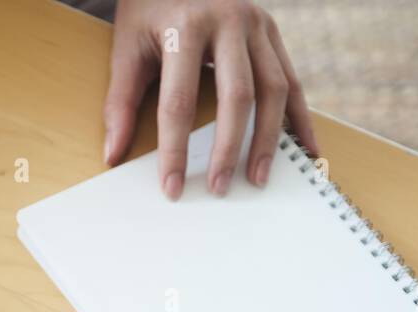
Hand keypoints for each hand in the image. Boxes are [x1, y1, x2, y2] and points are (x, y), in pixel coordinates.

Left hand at [103, 0, 317, 197]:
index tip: (173, 187)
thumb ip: (120, 100)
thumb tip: (113, 154)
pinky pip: (292, 80)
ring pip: (274, 89)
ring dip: (268, 139)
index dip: (175, 149)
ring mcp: (257, 24)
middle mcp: (228, 20)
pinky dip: (300, 117)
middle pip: (236, 96)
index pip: (179, 101)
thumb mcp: (127, 46)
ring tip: (257, 178)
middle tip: (219, 188)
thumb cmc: (149, 7)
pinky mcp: (272, 31)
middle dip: (228, 149)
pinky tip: (304, 148)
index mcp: (185, 26)